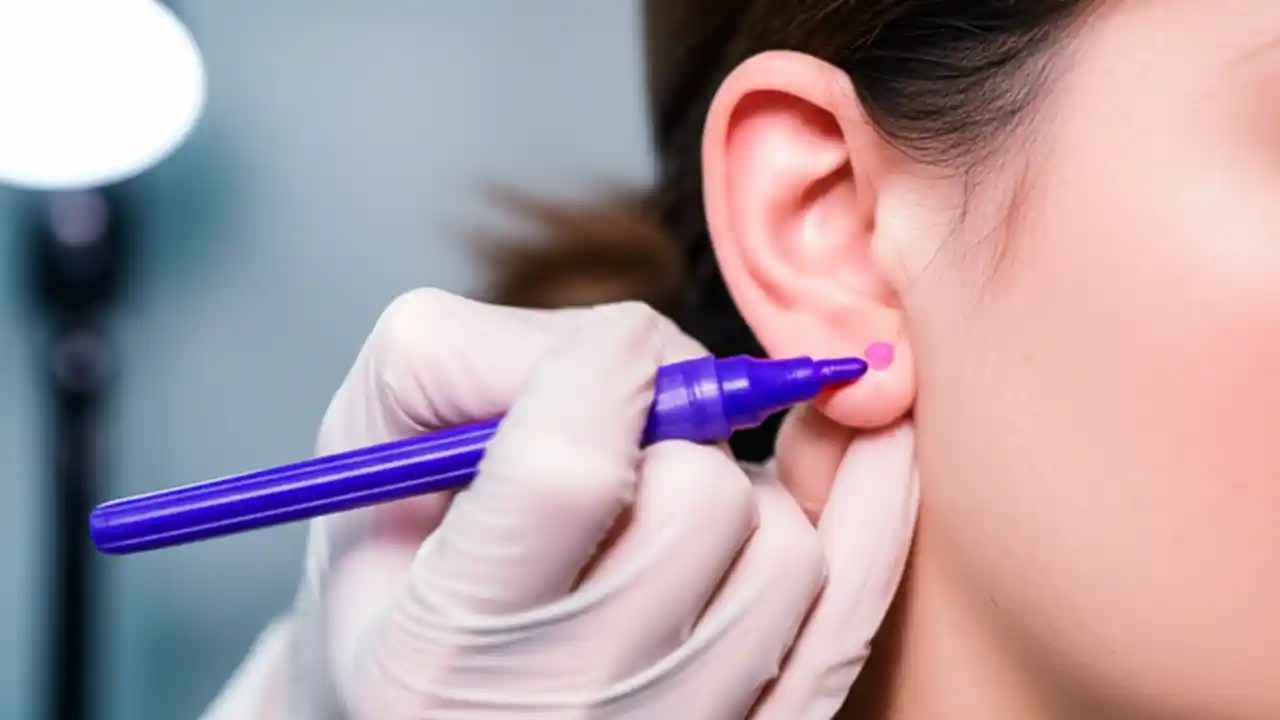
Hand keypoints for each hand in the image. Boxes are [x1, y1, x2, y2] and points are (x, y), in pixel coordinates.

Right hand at [290, 290, 917, 718]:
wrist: (435, 714)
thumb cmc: (395, 580)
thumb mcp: (366, 461)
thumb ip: (451, 361)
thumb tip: (622, 345)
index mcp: (438, 647)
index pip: (569, 464)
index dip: (605, 363)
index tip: (605, 355)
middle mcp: (565, 711)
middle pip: (699, 503)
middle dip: (671, 432)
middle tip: (627, 450)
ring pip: (786, 549)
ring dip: (740, 488)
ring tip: (668, 506)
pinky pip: (856, 612)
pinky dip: (870, 510)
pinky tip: (861, 449)